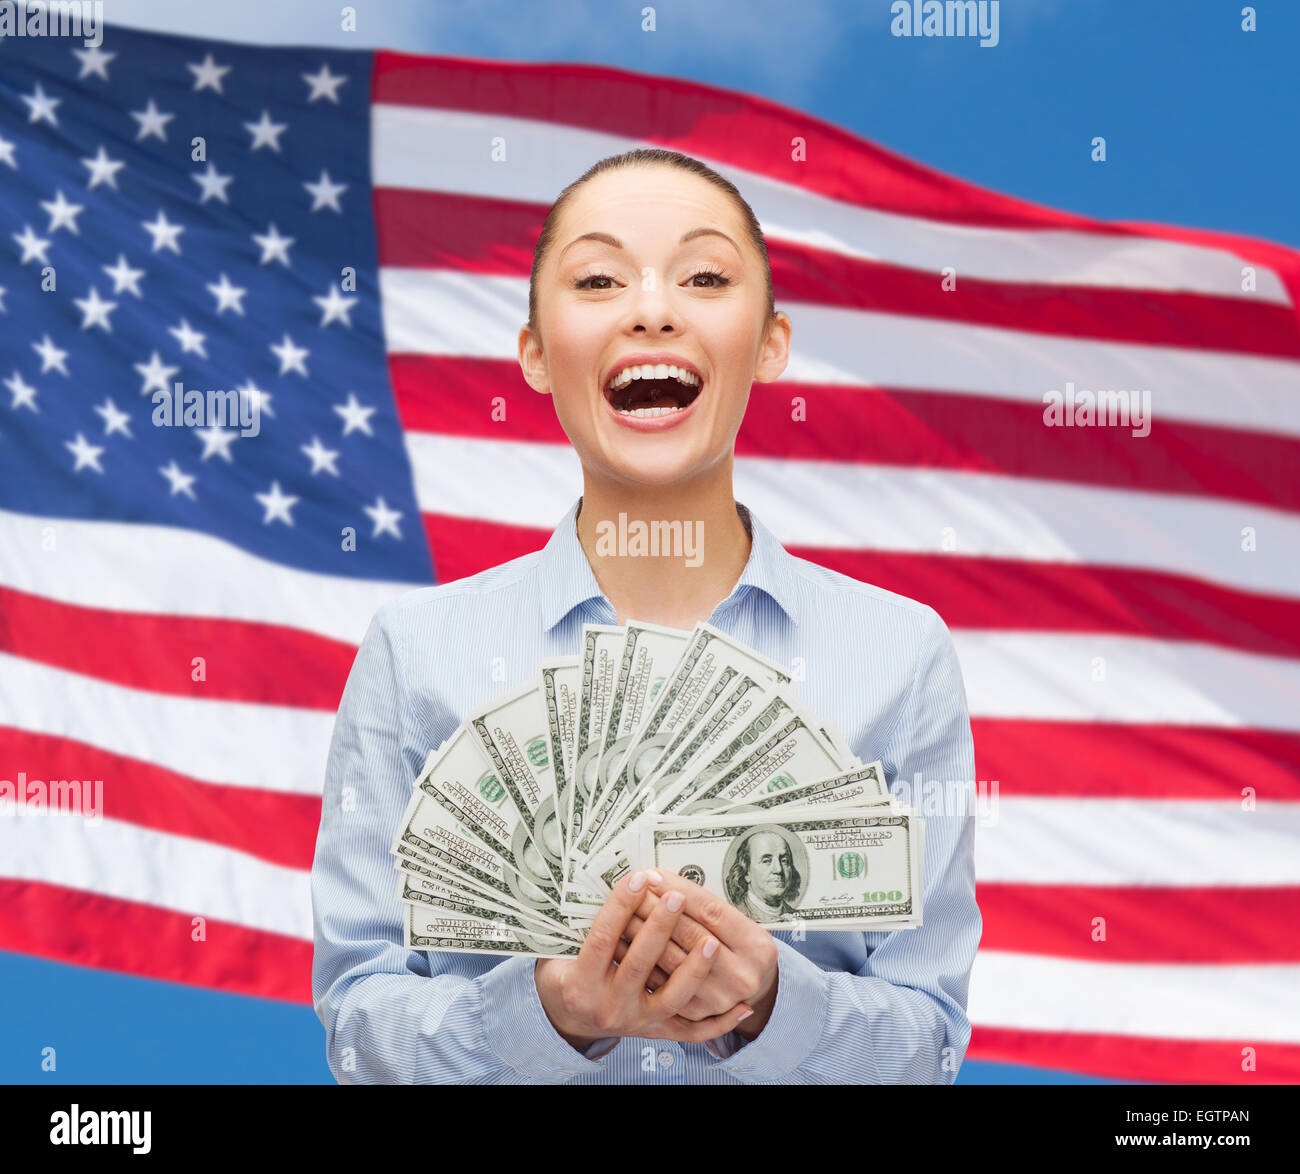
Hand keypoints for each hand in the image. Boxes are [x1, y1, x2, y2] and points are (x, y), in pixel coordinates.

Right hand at [534, 870, 754, 1052]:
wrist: (569, 1019)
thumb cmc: (565, 972)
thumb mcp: (559, 952)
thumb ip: (580, 926)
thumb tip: (615, 885)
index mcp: (579, 983)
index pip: (603, 939)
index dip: (620, 907)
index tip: (637, 879)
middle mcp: (608, 1007)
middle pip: (638, 964)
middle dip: (659, 927)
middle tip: (676, 896)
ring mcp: (635, 1022)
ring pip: (670, 997)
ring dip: (693, 969)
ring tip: (711, 941)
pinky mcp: (656, 1033)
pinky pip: (692, 1032)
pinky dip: (718, 1023)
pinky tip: (743, 1007)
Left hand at [614, 871, 779, 1037]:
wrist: (751, 990)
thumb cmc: (739, 947)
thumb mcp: (740, 925)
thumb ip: (709, 908)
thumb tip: (663, 882)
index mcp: (758, 947)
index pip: (712, 912)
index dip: (680, 891)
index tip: (655, 877)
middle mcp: (741, 977)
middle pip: (689, 934)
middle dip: (656, 907)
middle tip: (633, 889)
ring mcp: (717, 998)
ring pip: (670, 959)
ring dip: (641, 931)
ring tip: (622, 910)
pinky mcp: (693, 1012)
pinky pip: (659, 983)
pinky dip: (638, 959)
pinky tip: (622, 941)